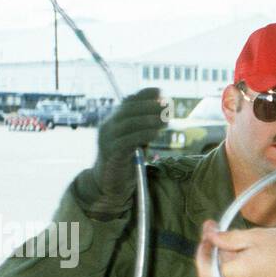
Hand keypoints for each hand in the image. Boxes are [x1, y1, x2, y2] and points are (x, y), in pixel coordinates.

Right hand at [82, 88, 168, 209]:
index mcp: (115, 120)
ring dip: (149, 119)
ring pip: (128, 123)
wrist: (108, 184)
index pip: (129, 101)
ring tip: (166, 119)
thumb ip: (145, 128)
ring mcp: (107, 139)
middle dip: (150, 105)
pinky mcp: (111, 153)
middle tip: (168, 106)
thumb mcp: (137, 141)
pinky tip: (155, 133)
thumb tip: (164, 113)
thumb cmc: (126, 162)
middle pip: (129, 109)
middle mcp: (109, 126)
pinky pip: (127, 141)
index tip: (163, 92)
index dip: (145, 95)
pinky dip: (143, 135)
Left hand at [194, 221, 275, 276]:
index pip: (204, 270)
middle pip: (216, 270)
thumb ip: (227, 238)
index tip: (208, 234)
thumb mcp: (254, 236)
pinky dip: (240, 264)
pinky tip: (251, 249)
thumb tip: (210, 236)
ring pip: (229, 274)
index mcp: (235, 274)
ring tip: (240, 237)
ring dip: (228, 256)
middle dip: (215, 249)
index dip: (201, 252)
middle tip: (219, 227)